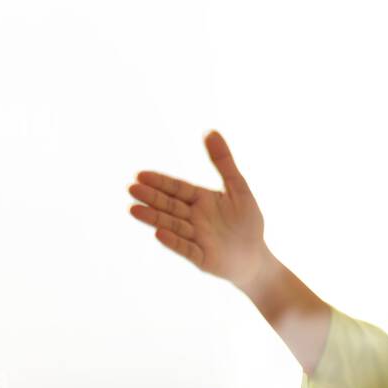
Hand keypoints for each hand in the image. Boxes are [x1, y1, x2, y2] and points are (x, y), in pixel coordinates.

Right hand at [128, 130, 270, 290]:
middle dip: (151, 198)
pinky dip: (174, 242)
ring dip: (154, 218)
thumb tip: (210, 130)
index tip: (140, 175)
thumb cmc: (247, 222)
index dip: (160, 182)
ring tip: (134, 210)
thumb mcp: (238, 187)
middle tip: (131, 189)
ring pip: (172, 225)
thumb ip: (224, 161)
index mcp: (201, 200)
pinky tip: (159, 233)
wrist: (255, 257)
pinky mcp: (202, 257)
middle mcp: (194, 218)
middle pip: (170, 205)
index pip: (177, 188)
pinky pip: (186, 249)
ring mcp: (195, 238)